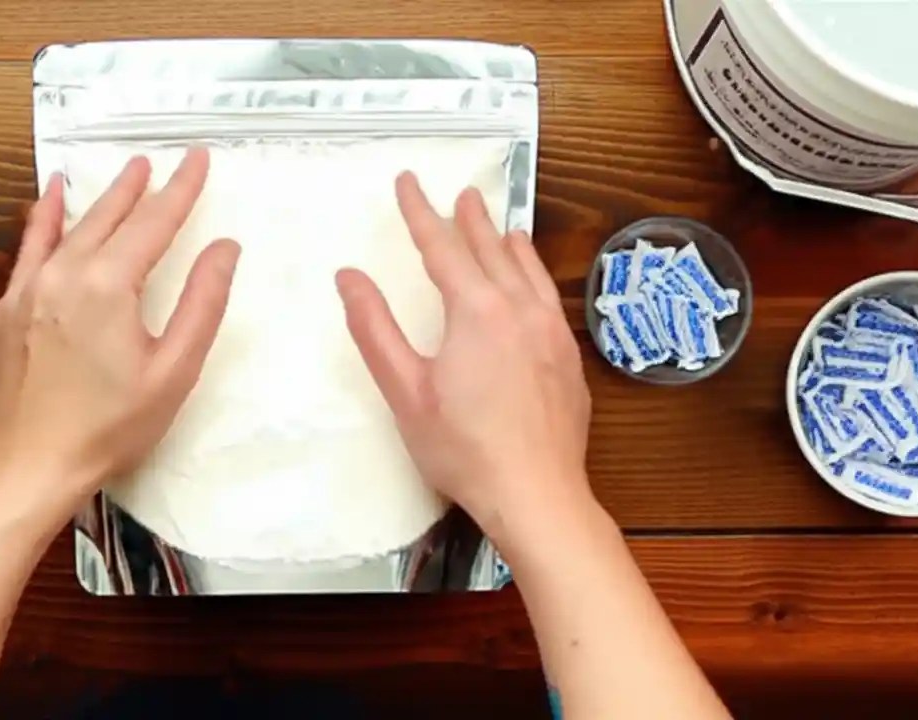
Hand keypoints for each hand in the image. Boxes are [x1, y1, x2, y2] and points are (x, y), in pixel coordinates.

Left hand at [0, 147, 239, 518]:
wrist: (32, 465)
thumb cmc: (106, 428)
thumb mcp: (174, 370)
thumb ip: (202, 303)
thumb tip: (224, 251)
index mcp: (108, 286)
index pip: (154, 221)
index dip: (181, 188)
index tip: (196, 161)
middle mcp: (64, 275)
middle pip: (111, 215)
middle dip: (142, 185)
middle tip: (164, 162)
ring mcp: (30, 289)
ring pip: (71, 226)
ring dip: (101, 197)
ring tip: (124, 172)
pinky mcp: (10, 308)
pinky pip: (30, 246)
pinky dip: (42, 217)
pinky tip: (47, 198)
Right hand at [335, 172, 592, 538]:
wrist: (537, 494)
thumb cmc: (463, 449)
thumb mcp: (405, 391)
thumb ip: (375, 329)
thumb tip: (350, 278)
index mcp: (477, 312)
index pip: (442, 247)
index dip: (420, 212)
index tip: (407, 182)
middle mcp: (520, 310)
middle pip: (491, 251)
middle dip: (470, 220)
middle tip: (461, 193)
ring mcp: (551, 333)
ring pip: (528, 271)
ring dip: (509, 243)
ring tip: (502, 225)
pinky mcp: (567, 359)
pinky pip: (548, 297)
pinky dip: (535, 276)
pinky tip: (533, 283)